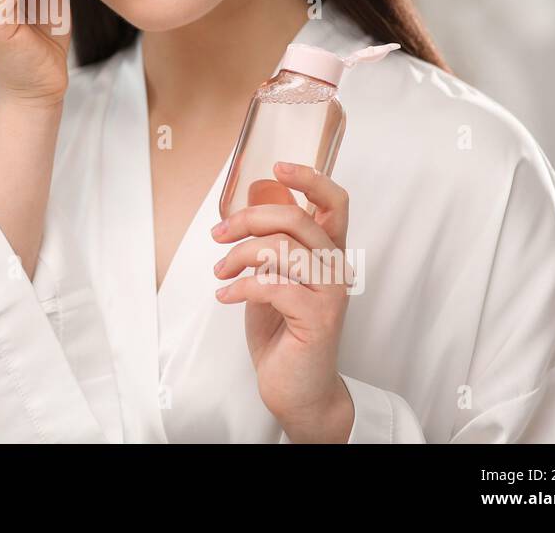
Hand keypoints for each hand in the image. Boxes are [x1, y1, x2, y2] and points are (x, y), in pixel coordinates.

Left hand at [211, 162, 356, 441]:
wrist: (296, 387)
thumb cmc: (283, 331)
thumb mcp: (273, 278)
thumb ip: (270, 246)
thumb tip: (244, 211)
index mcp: (327, 252)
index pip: (335, 202)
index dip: (310, 177)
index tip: (278, 166)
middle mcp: (335, 267)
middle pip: (297, 218)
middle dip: (248, 219)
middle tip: (219, 235)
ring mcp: (330, 292)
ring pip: (282, 248)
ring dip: (239, 255)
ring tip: (220, 271)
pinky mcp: (317, 318)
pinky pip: (272, 285)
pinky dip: (240, 286)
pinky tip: (224, 295)